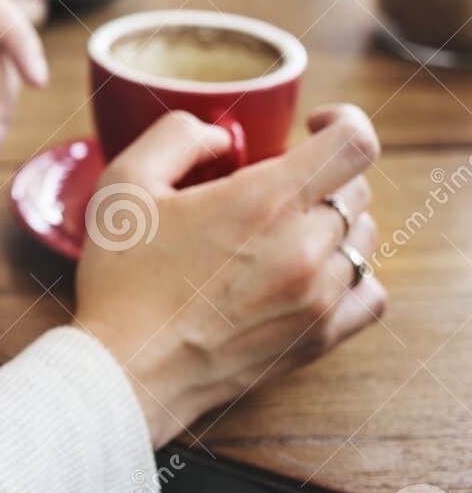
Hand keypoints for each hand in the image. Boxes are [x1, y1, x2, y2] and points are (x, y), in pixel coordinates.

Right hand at [76, 106, 386, 446]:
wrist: (127, 370)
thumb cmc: (122, 279)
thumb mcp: (124, 185)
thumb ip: (175, 138)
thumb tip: (221, 139)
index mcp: (264, 201)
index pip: (354, 144)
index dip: (343, 122)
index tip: (314, 127)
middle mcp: (306, 247)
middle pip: (354, 189)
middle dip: (317, 179)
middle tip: (269, 192)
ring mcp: (320, 296)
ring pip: (363, 238)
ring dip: (332, 224)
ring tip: (283, 233)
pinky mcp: (320, 337)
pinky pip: (370, 293)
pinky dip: (351, 275)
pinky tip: (313, 273)